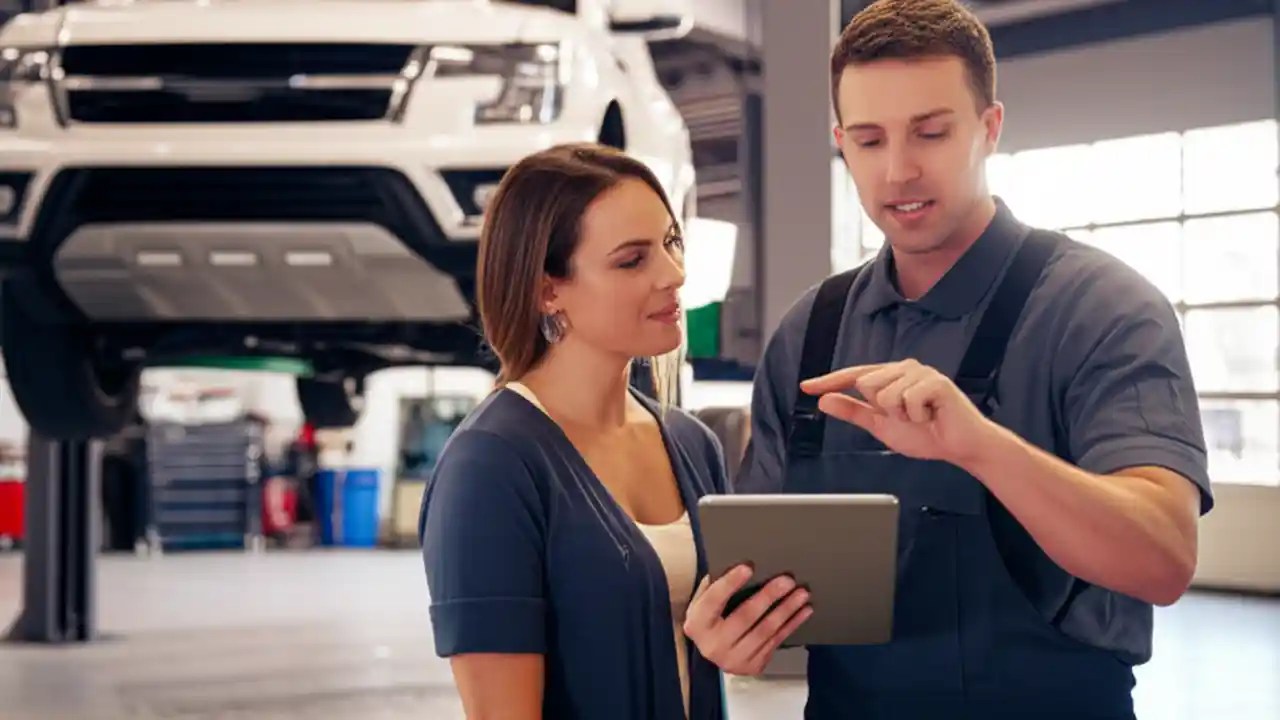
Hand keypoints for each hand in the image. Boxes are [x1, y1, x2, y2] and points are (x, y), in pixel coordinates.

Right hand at [682, 565, 812, 675]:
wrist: (714, 651)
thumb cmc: (712, 617)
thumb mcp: (705, 601)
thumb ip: (717, 586)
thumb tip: (745, 565)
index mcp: (697, 624)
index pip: (713, 601)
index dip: (730, 583)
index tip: (748, 566)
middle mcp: (713, 646)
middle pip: (744, 617)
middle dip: (768, 597)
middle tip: (787, 580)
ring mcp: (733, 660)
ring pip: (765, 632)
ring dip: (786, 611)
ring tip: (802, 594)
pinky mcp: (752, 666)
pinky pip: (776, 642)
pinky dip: (792, 625)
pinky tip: (804, 611)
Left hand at [800, 359, 997, 466]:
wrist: (960, 446)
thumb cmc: (925, 433)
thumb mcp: (882, 425)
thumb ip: (854, 412)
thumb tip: (824, 401)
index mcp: (891, 376)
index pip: (854, 376)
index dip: (829, 382)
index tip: (806, 387)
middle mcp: (904, 368)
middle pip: (866, 384)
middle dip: (882, 409)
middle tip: (908, 418)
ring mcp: (921, 372)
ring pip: (884, 394)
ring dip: (901, 416)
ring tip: (920, 418)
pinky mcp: (935, 382)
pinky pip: (907, 401)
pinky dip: (917, 417)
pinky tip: (931, 416)